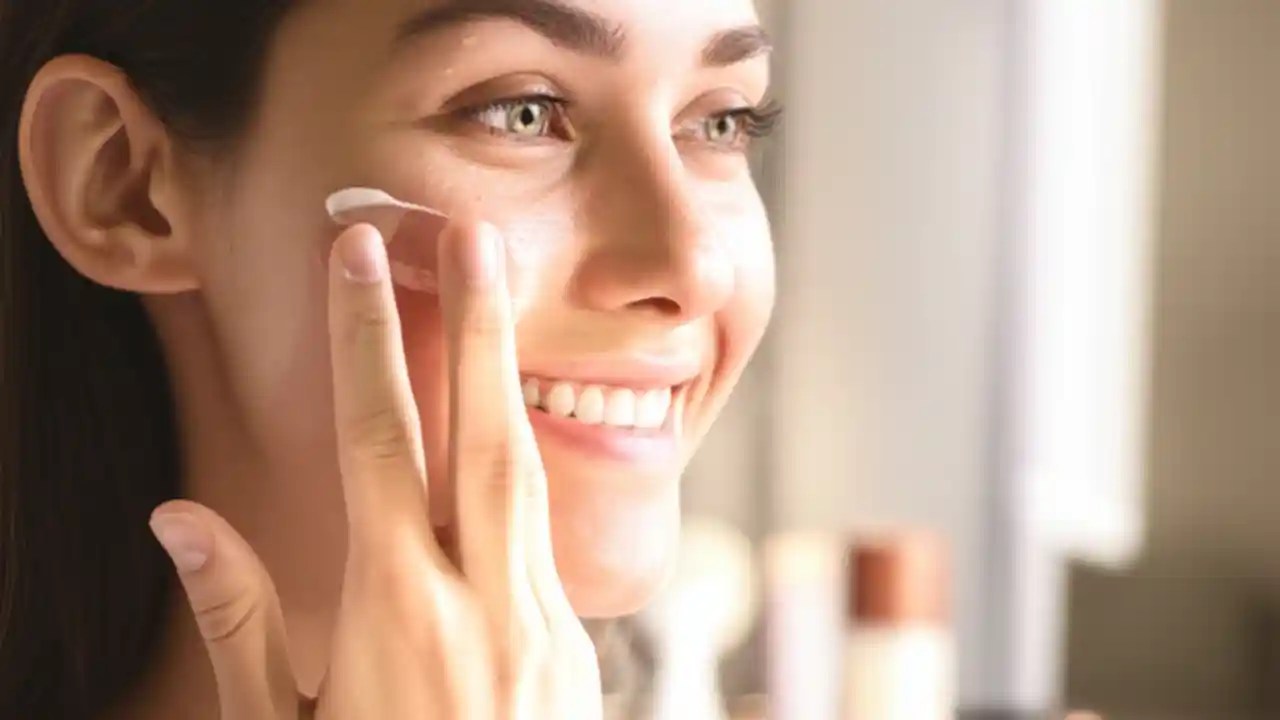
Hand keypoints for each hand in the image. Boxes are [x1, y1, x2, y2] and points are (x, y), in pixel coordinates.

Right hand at [146, 219, 602, 718]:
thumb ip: (237, 622)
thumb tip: (180, 522)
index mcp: (394, 613)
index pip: (376, 444)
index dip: (365, 342)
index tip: (360, 260)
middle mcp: (480, 604)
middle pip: (479, 435)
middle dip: (473, 326)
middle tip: (470, 234)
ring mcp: (541, 626)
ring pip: (528, 478)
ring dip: (512, 383)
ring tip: (501, 304)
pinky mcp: (575, 652)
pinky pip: (546, 542)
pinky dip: (523, 477)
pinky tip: (508, 435)